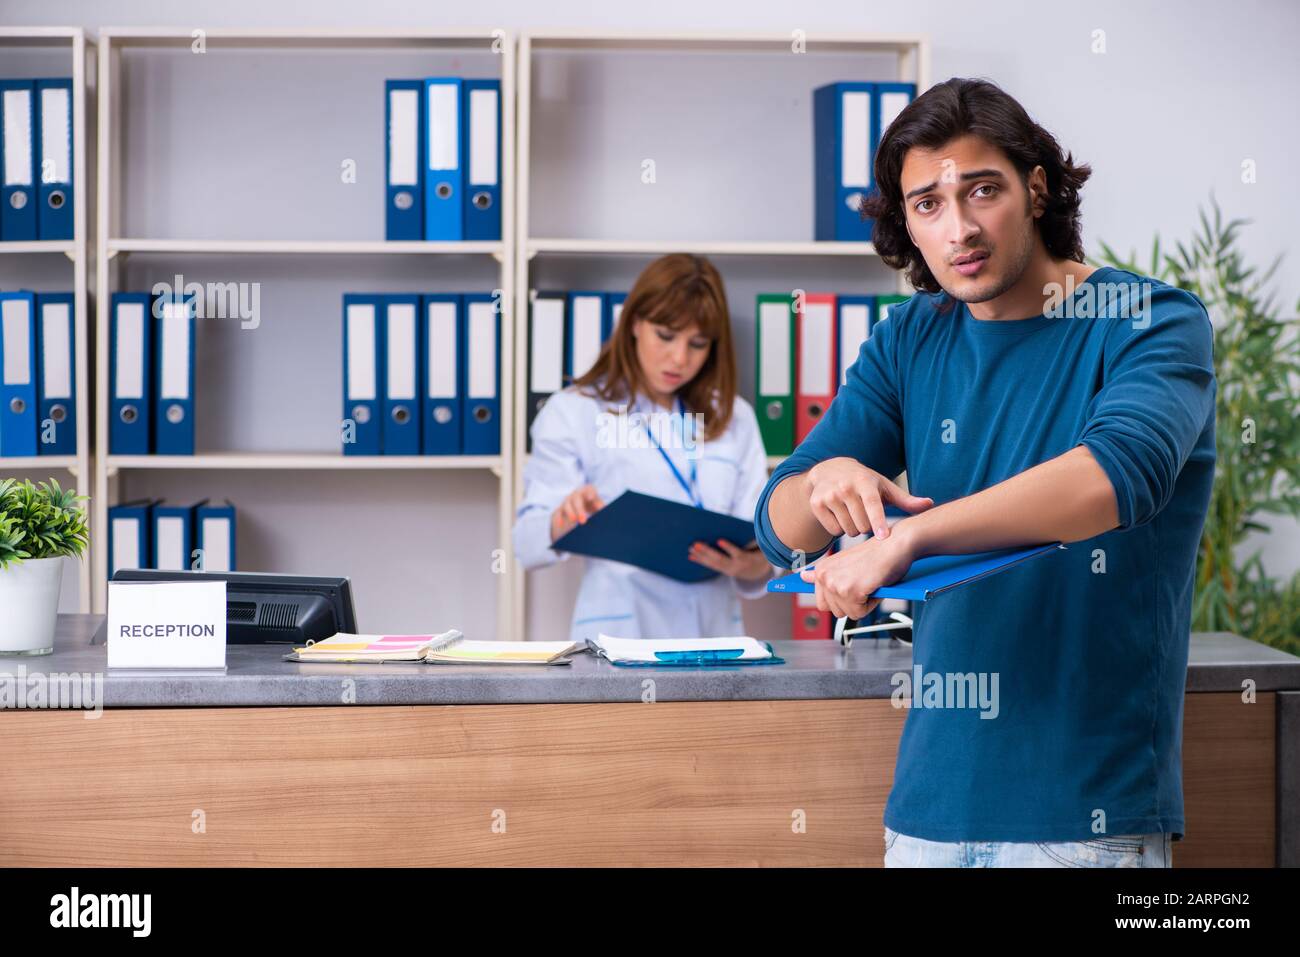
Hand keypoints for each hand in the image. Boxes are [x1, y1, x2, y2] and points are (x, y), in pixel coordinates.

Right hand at [551, 484, 604, 542]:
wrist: (579, 515)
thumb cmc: (593, 510)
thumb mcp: (598, 509)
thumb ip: (600, 508)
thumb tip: (603, 510)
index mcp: (588, 494)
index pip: (589, 489)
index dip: (590, 493)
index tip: (591, 498)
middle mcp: (577, 496)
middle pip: (576, 498)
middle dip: (579, 509)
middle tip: (583, 521)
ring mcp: (567, 502)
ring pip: (566, 504)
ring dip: (570, 512)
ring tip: (574, 520)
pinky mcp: (560, 511)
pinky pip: (558, 513)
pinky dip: (559, 518)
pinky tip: (561, 524)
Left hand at [689, 539, 772, 581]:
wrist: (759, 569)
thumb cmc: (758, 551)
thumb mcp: (759, 545)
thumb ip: (753, 538)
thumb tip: (740, 525)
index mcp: (747, 559)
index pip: (737, 553)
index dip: (728, 547)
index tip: (719, 540)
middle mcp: (737, 566)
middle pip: (720, 559)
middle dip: (707, 552)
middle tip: (695, 544)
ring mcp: (730, 570)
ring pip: (714, 564)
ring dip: (701, 556)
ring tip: (690, 549)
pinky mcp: (725, 571)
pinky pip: (712, 566)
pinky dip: (701, 561)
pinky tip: (691, 556)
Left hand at [799, 521, 918, 618]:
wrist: (895, 543)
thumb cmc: (875, 554)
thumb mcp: (844, 563)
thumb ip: (823, 574)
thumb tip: (803, 577)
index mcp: (822, 570)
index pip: (821, 602)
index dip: (837, 601)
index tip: (824, 591)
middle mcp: (824, 576)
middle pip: (835, 611)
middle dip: (852, 604)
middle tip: (863, 585)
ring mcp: (836, 584)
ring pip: (848, 613)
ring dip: (862, 604)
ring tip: (868, 584)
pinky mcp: (851, 591)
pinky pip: (859, 612)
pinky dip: (871, 604)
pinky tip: (873, 586)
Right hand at [805, 457, 933, 538]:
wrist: (829, 470)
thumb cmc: (864, 481)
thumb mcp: (884, 487)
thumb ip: (906, 500)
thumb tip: (930, 504)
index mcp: (864, 482)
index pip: (873, 504)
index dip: (878, 521)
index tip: (883, 536)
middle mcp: (845, 487)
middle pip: (862, 525)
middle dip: (868, 527)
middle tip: (866, 516)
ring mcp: (828, 495)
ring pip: (848, 529)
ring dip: (853, 528)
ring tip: (853, 515)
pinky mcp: (816, 504)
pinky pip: (833, 531)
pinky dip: (838, 528)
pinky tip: (840, 516)